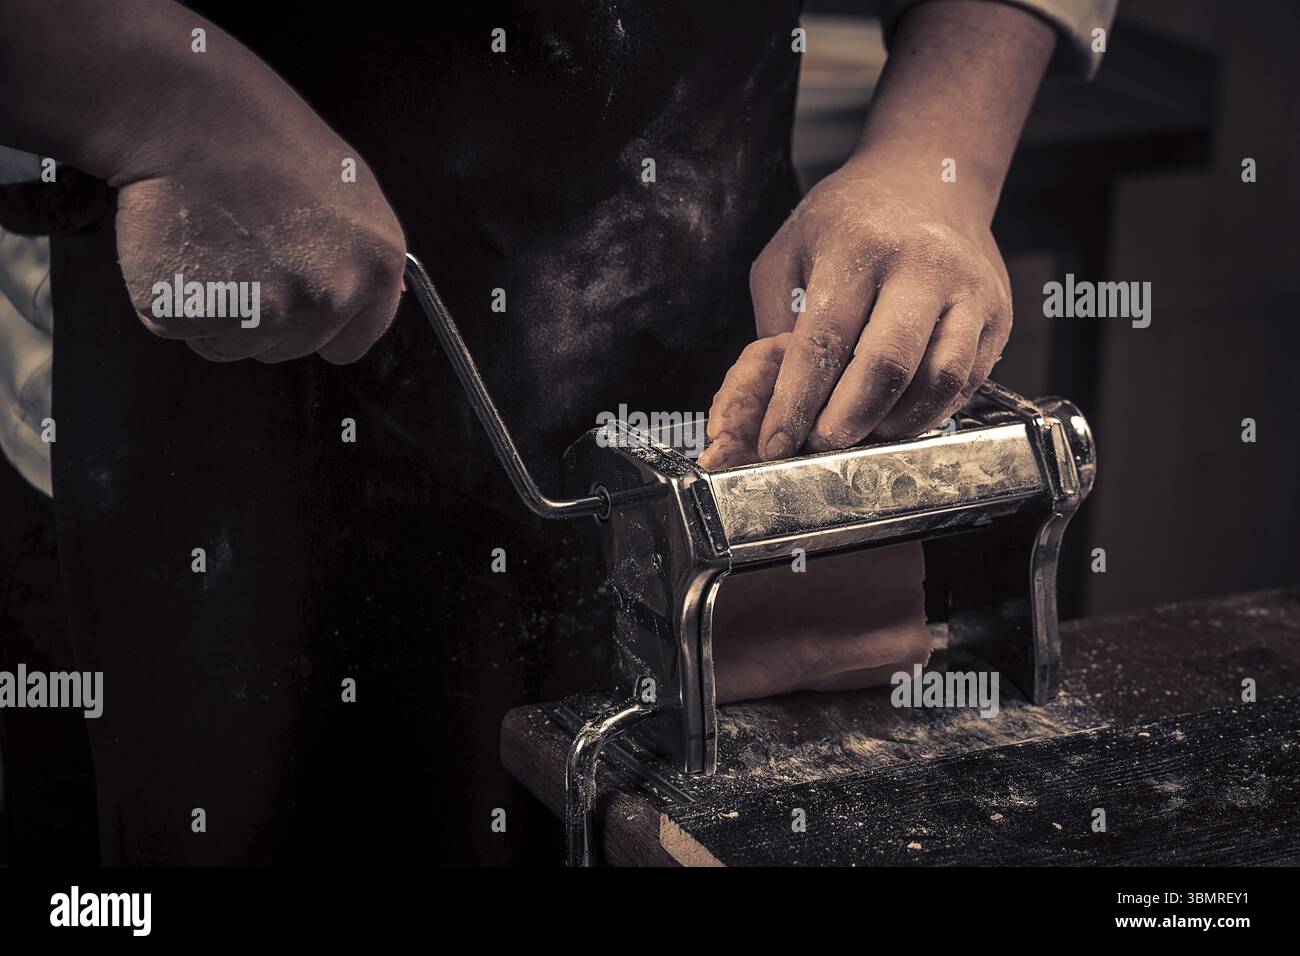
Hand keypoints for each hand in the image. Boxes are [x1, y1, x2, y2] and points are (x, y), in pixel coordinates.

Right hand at [116, 128, 404, 363]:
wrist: (189, 109)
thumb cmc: (263, 140)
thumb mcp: (351, 194)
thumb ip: (362, 261)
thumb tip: (373, 303)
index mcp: (377, 267)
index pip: (350, 344)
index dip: (315, 324)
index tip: (291, 296)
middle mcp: (331, 295)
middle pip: (287, 349)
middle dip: (260, 312)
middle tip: (240, 246)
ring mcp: (266, 308)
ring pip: (234, 345)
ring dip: (215, 308)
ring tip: (212, 242)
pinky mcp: (197, 310)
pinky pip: (182, 329)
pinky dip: (171, 297)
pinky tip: (181, 245)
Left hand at [746, 157, 1010, 459]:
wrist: (931, 177)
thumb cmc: (849, 221)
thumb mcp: (790, 250)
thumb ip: (778, 321)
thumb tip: (779, 397)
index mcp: (860, 246)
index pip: (824, 341)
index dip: (796, 403)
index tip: (776, 442)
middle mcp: (923, 265)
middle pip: (888, 365)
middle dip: (847, 420)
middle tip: (820, 446)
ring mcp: (970, 290)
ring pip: (940, 380)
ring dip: (894, 424)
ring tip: (861, 434)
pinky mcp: (998, 315)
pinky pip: (966, 382)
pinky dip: (928, 413)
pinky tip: (896, 416)